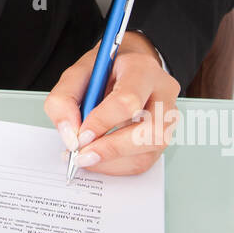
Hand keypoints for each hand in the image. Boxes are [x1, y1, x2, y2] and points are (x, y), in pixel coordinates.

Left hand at [43, 31, 181, 175]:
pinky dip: (117, 165)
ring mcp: (169, 116)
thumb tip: (70, 136)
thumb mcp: (77, 74)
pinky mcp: (164, 136)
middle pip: (150, 131)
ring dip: (113, 161)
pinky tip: (99, 157)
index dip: (102, 123)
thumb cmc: (105, 71)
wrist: (126, 67)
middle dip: (111, 149)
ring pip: (149, 151)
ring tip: (87, 156)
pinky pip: (145, 161)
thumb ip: (64, 100)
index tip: (79, 136)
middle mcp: (163, 92)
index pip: (128, 101)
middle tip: (82, 154)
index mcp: (141, 69)